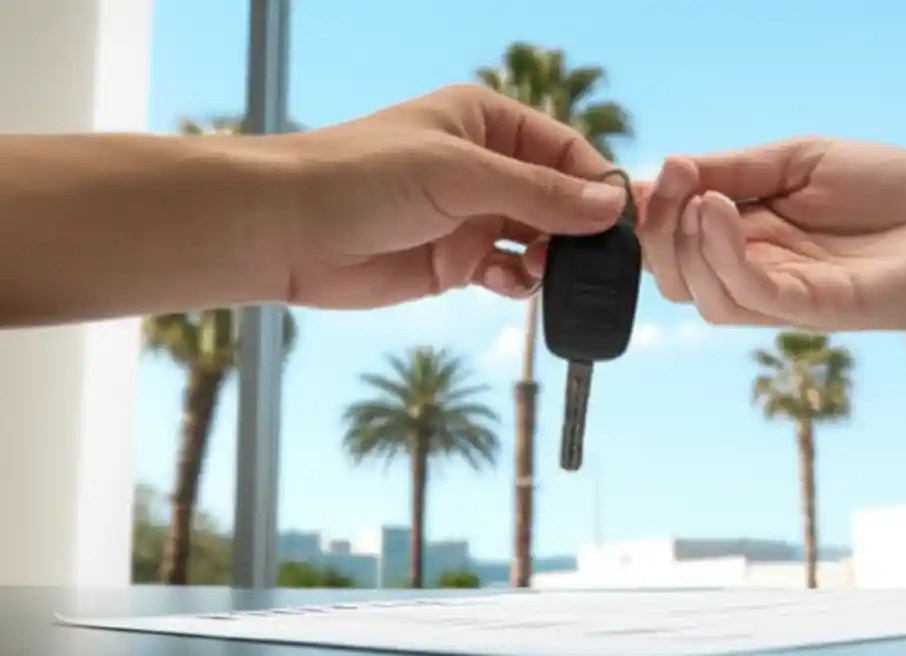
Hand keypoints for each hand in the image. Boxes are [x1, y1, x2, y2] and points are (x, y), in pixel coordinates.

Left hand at [275, 84, 625, 307]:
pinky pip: (507, 273)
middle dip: (576, 230)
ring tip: (544, 272)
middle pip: (557, 199)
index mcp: (487, 122)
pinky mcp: (453, 262)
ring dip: (549, 260)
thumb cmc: (362, 177)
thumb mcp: (461, 175)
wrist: (286, 229)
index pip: (565, 151)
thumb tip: (610, 205)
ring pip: (537, 240)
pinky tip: (507, 284)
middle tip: (592, 262)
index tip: (619, 224)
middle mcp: (483, 166)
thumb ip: (539, 193)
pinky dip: (517, 282)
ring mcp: (469, 216)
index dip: (596, 185)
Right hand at [634, 137, 905, 329]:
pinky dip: (724, 255)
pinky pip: (752, 294)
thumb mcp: (800, 160)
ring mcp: (787, 297)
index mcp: (751, 238)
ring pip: (704, 295)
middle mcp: (760, 273)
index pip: (675, 242)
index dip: (653, 214)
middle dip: (658, 232)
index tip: (654, 176)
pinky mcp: (819, 309)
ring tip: (703, 197)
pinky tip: (722, 210)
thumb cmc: (892, 189)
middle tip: (673, 185)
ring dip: (685, 245)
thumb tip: (664, 167)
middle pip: (676, 277)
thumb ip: (736, 168)